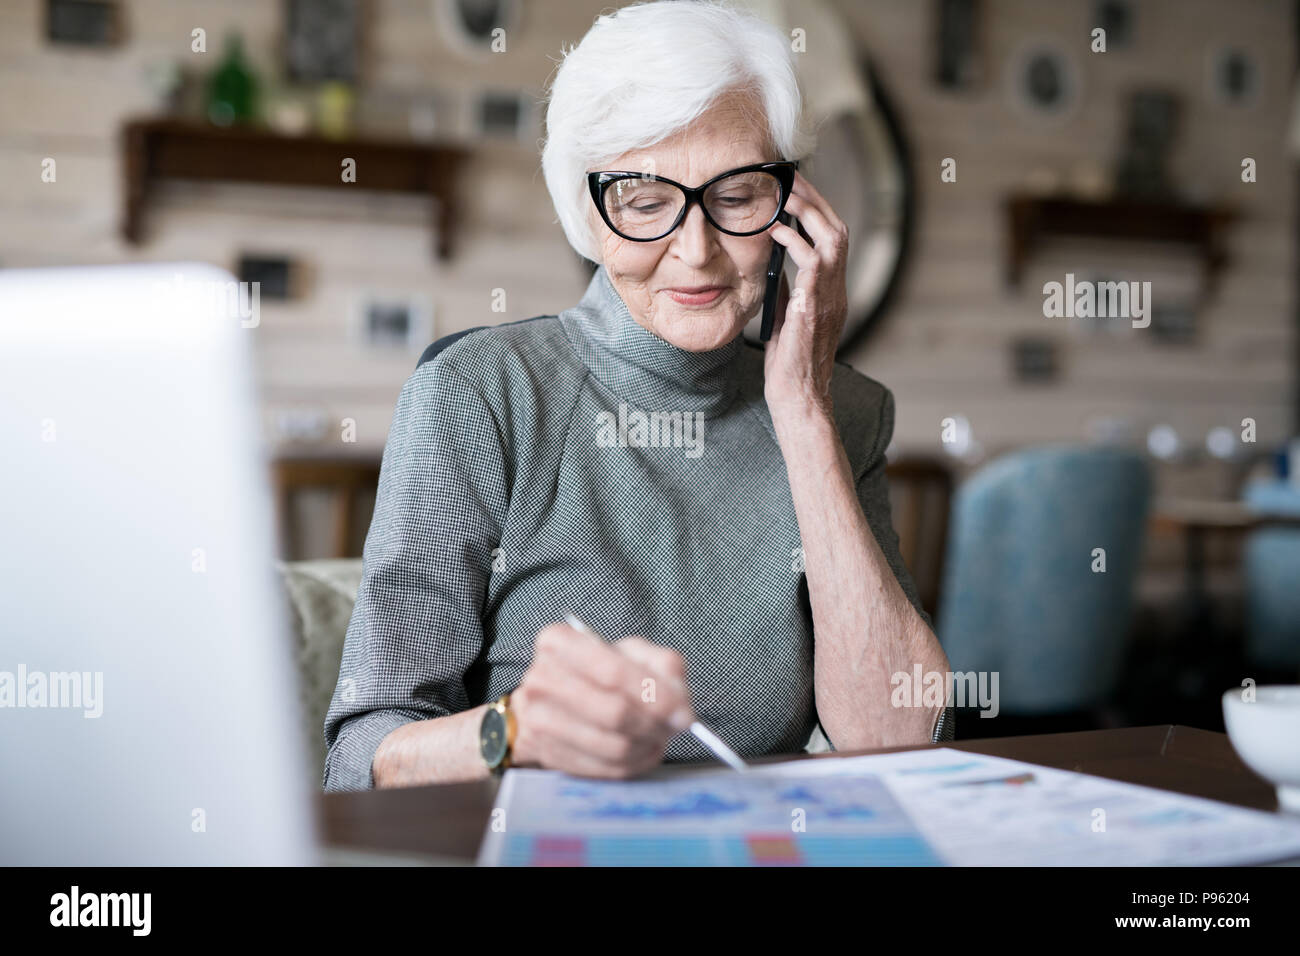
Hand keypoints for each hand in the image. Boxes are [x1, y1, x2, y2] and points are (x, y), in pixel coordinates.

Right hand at [509, 621, 695, 777]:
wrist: (554, 698)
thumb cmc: (598, 672)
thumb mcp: (632, 653)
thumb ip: (663, 667)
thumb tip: (680, 710)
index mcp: (559, 642)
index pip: (614, 673)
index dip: (655, 696)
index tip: (683, 713)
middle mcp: (541, 679)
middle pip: (613, 712)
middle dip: (653, 725)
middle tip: (672, 727)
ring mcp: (539, 719)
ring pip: (613, 746)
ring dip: (646, 746)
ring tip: (656, 736)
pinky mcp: (548, 754)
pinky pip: (605, 769)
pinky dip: (633, 764)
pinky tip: (640, 750)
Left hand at [762, 171, 849, 418]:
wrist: (798, 398)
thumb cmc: (790, 366)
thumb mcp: (785, 319)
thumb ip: (785, 291)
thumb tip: (772, 263)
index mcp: (831, 293)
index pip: (833, 241)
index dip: (817, 212)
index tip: (796, 190)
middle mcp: (837, 291)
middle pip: (838, 230)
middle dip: (816, 200)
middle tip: (791, 178)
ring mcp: (829, 298)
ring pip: (833, 238)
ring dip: (809, 211)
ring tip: (785, 192)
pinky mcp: (814, 307)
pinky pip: (813, 262)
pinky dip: (795, 240)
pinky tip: (776, 230)